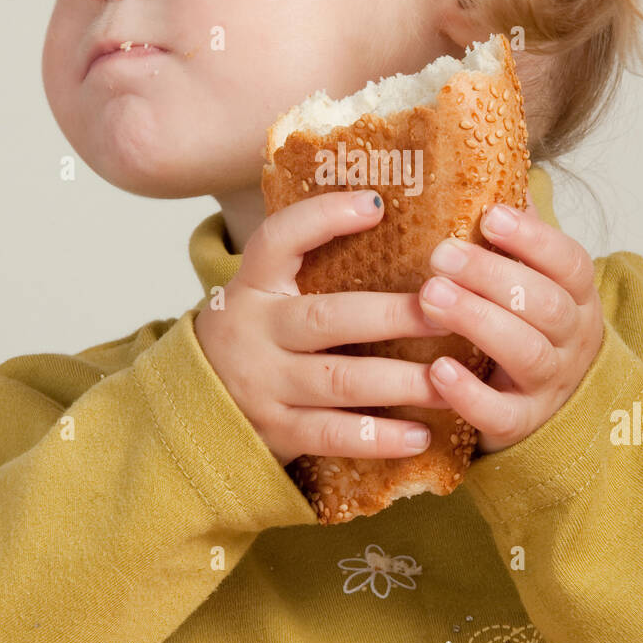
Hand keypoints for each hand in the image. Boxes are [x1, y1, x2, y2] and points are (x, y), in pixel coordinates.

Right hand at [194, 190, 452, 467]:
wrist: (193, 407)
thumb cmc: (256, 336)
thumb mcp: (266, 292)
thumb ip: (310, 261)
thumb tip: (385, 208)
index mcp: (254, 285)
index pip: (279, 240)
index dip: (323, 219)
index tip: (375, 205)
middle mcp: (255, 331)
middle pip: (328, 318)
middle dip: (394, 314)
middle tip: (449, 309)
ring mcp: (264, 385)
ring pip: (339, 381)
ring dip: (401, 381)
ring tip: (449, 378)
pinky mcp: (277, 432)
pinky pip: (333, 435)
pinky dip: (379, 437)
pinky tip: (421, 434)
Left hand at [417, 200, 603, 452]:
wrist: (546, 408)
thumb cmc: (524, 325)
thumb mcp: (530, 279)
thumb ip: (514, 235)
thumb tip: (484, 163)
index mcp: (576, 295)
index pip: (569, 262)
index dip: (533, 239)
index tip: (491, 216)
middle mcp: (571, 339)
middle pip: (545, 305)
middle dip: (492, 277)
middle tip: (440, 256)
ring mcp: (549, 384)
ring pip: (526, 353)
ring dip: (477, 322)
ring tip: (431, 297)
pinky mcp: (520, 424)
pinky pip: (500, 412)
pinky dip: (470, 392)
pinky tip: (436, 370)